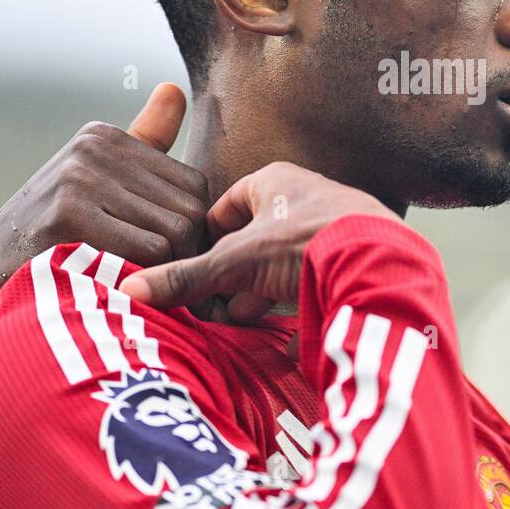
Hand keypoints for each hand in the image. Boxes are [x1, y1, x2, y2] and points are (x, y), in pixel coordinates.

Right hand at [0, 83, 211, 322]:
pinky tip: (123, 289)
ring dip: (167, 271)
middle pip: (189, 210)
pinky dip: (146, 279)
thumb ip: (141, 144)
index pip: (195, 186)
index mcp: (104, 136)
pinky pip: (149, 252)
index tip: (166, 257)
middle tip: (160, 280)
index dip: (192, 230)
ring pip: (175, 233)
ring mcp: (79, 176)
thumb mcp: (93, 180)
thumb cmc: (48, 235)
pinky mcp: (69, 214)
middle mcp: (93, 147)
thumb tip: (174, 89)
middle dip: (184, 253)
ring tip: (140, 285)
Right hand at [118, 161, 396, 326]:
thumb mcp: (237, 262)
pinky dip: (301, 299)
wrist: (380, 261)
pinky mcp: (357, 252)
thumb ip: (188, 278)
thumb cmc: (305, 243)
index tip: (195, 274)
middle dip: (237, 275)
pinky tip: (291, 327)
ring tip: (250, 321)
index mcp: (274, 181)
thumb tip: (130, 288)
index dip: (206, 242)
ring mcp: (335, 223)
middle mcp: (306, 195)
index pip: (225, 208)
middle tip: (221, 307)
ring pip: (288, 259)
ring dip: (267, 290)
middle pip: (257, 238)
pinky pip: (318, 275)